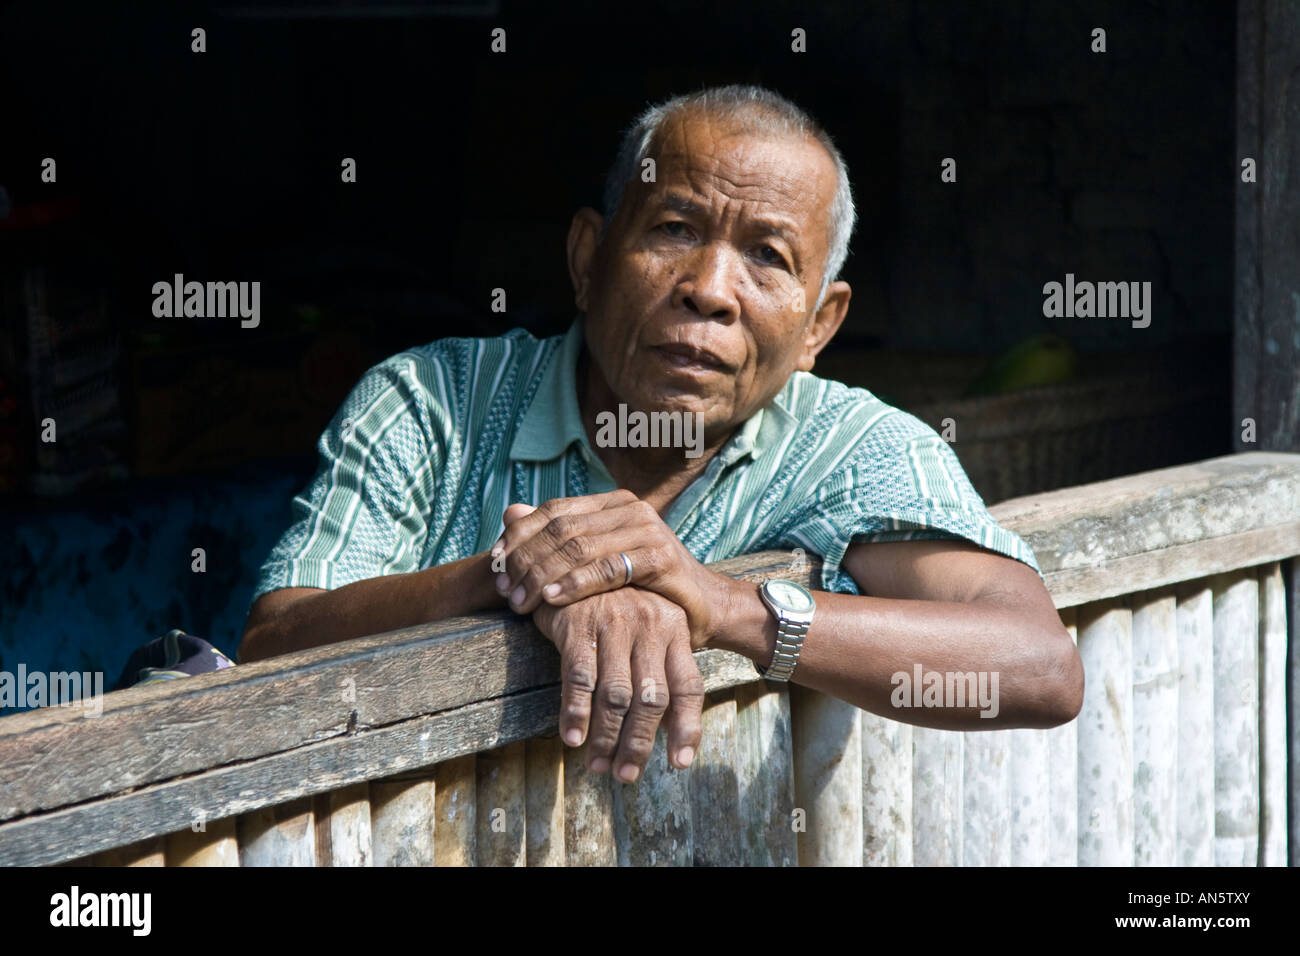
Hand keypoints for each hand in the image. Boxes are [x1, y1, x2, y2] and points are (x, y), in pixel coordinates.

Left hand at [492, 491, 728, 648]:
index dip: (519, 535)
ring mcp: (647, 529)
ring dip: (543, 575)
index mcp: (611, 503)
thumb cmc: (644, 588)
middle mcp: (629, 508)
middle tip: (504, 590)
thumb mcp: (596, 562)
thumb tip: (508, 512)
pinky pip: (607, 568)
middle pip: (561, 528)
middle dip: (526, 560)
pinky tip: (551, 598)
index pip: (553, 510)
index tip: (494, 564)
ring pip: (579, 547)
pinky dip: (574, 584)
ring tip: (521, 600)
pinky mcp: (660, 556)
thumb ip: (557, 539)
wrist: (704, 608)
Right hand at [531, 587, 703, 780]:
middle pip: (652, 699)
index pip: (689, 686)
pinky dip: (576, 713)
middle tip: (626, 774)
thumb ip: (661, 666)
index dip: (687, 727)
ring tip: (599, 765)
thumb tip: (670, 726)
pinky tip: (573, 738)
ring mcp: (614, 624)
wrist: (572, 559)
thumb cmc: (615, 601)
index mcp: (674, 627)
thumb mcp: (648, 623)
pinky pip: (580, 679)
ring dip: (607, 737)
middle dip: (639, 743)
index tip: (679, 762)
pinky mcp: (578, 625)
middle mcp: (650, 624)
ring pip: (617, 695)